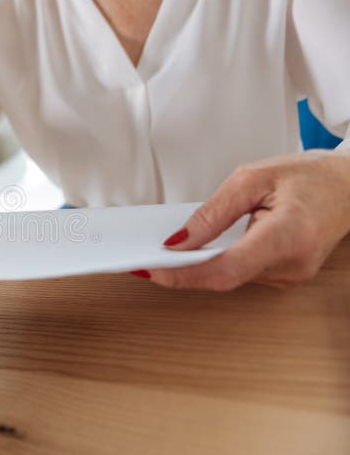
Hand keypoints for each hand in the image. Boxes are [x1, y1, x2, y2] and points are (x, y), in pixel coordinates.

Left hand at [135, 150, 349, 290]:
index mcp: (288, 235)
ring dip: (197, 266)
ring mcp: (290, 275)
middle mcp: (292, 264)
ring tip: (165, 252)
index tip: (152, 270)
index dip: (185, 274)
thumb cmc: (310, 176)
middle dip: (181, 270)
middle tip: (143, 259)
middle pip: (224, 277)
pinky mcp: (285, 275)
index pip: (227, 269)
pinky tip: (197, 251)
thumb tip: (178, 241)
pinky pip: (241, 273)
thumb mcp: (252, 178)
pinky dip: (216, 262)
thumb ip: (212, 213)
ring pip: (230, 277)